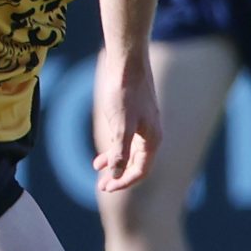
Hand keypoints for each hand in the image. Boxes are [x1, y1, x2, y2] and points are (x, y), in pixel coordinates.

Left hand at [92, 52, 161, 193]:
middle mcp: (151, 134)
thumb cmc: (124, 93)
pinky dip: (115, 148)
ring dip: (115, 162)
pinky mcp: (136, 115)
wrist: (127, 63)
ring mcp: (144, 124)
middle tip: (101, 186)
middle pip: (136, 163)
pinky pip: (127, 139)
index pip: (141, 170)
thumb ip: (119, 152)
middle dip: (119, 176)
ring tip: (98, 170)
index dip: (124, 182)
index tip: (106, 188)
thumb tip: (117, 174)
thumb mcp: (120, 126)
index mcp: (152, 139)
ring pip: (130, 151)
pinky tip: (103, 151)